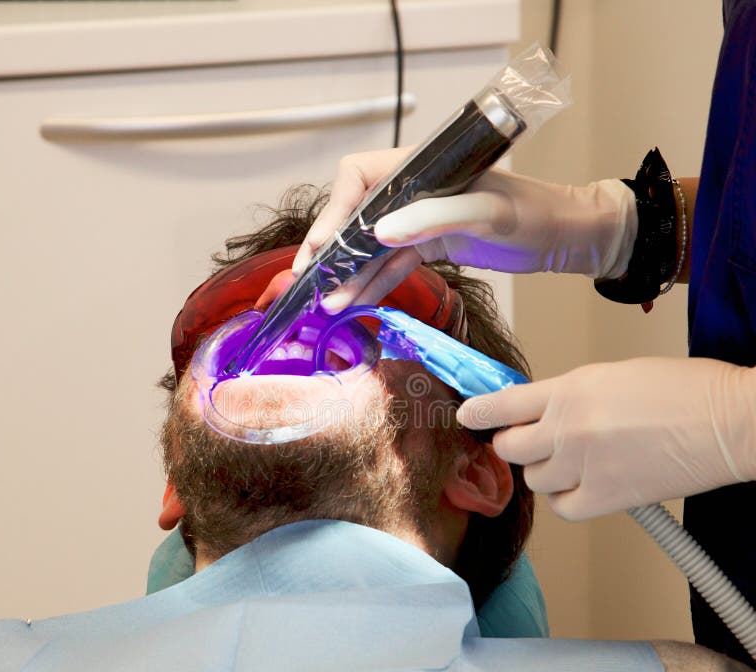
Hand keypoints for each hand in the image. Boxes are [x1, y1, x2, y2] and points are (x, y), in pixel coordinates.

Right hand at [294, 147, 637, 310]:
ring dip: (350, 274)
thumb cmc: (533, 214)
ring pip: (372, 246)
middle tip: (309, 279)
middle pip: (357, 215)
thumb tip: (379, 232)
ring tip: (329, 303)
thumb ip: (433, 218)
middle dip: (332, 248)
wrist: (563, 236)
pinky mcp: (430, 245)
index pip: (359, 178)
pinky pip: (392, 265)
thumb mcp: (487, 212)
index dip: (335, 210)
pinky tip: (355, 302)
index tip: (322, 246)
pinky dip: (374, 283)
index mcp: (422, 167)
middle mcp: (413, 191)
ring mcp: (420, 220)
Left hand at [456, 358, 755, 519]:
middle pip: (510, 447)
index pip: (504, 402)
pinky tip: (581, 486)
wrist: (728, 421)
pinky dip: (566, 499)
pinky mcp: (606, 497)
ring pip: (534, 479)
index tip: (467, 415)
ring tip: (571, 461)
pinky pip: (563, 507)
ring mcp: (584, 464)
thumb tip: (540, 409)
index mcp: (570, 389)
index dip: (479, 411)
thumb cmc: (683, 390)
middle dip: (514, 444)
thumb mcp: (613, 375)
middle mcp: (568, 427)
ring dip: (544, 471)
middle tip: (529, 442)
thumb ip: (569, 394)